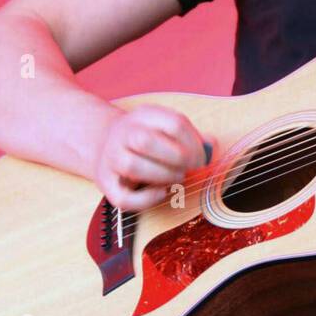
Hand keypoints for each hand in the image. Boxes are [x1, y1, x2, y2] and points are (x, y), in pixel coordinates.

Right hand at [93, 105, 211, 209]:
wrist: (104, 142)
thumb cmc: (147, 138)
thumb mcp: (165, 126)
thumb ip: (191, 136)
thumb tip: (212, 145)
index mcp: (143, 116)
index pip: (174, 123)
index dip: (194, 143)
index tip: (203, 157)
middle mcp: (123, 134)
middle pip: (146, 141)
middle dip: (177, 157)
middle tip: (192, 167)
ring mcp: (111, 158)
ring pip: (132, 166)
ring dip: (162, 175)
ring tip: (178, 177)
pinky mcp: (106, 184)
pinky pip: (123, 197)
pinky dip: (146, 199)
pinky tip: (162, 192)